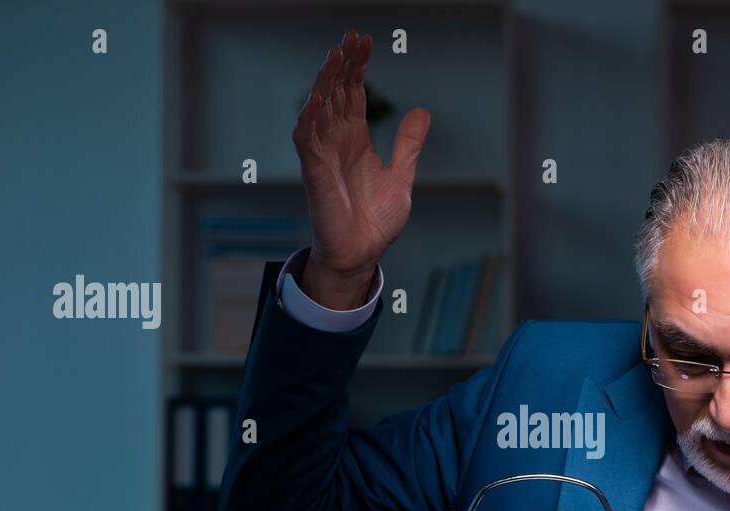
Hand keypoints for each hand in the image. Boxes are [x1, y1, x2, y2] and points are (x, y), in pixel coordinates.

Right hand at [291, 29, 430, 308]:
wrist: (363, 254)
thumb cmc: (375, 220)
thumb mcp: (401, 176)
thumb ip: (408, 144)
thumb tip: (422, 111)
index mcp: (355, 139)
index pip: (352, 93)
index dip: (357, 67)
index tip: (365, 41)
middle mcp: (336, 142)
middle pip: (335, 92)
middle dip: (342, 64)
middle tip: (351, 38)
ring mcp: (323, 156)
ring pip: (319, 109)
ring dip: (325, 81)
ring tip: (335, 55)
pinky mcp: (315, 174)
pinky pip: (307, 140)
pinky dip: (311, 118)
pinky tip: (318, 97)